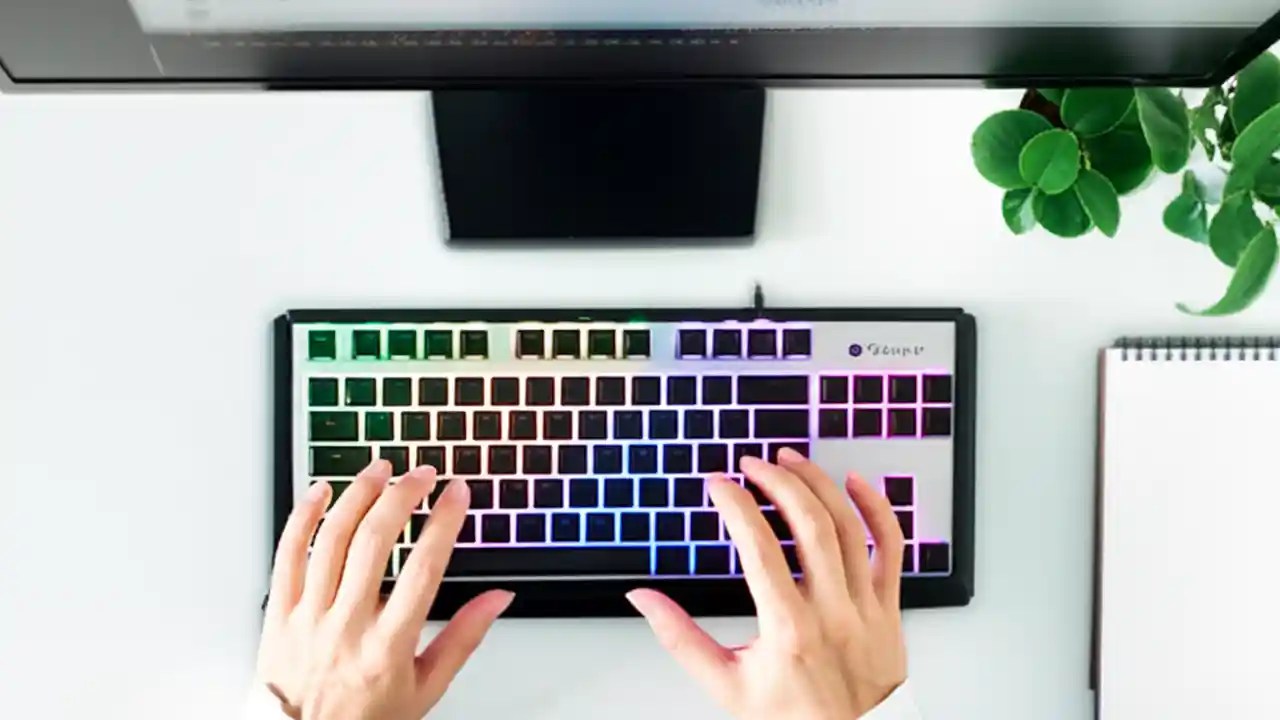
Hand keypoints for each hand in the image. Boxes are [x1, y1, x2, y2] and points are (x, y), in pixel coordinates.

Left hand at [255, 460, 513, 719]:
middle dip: (404, 496)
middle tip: (422, 474)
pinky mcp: (278, 613)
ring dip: (358, 495)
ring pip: (332, 539)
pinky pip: (288, 555)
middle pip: (376, 542)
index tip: (457, 494)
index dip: (444, 523)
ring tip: (381, 470)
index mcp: (388, 648)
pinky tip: (322, 492)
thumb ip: (463, 638)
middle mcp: (347, 627)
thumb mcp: (426, 688)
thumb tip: (498, 598)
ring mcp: (309, 617)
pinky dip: (304, 517)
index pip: (424, 569)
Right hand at [628, 449, 907, 719]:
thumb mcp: (726, 685)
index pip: (759, 547)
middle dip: (776, 482)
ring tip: (790, 461)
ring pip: (848, 526)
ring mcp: (866, 605)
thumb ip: (681, 638)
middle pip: (809, 524)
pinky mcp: (889, 606)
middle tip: (751, 464)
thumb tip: (643, 600)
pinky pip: (892, 546)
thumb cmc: (793, 718)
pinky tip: (856, 483)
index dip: (735, 505)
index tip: (718, 485)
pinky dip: (877, 508)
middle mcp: (832, 611)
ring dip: (818, 484)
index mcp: (788, 629)